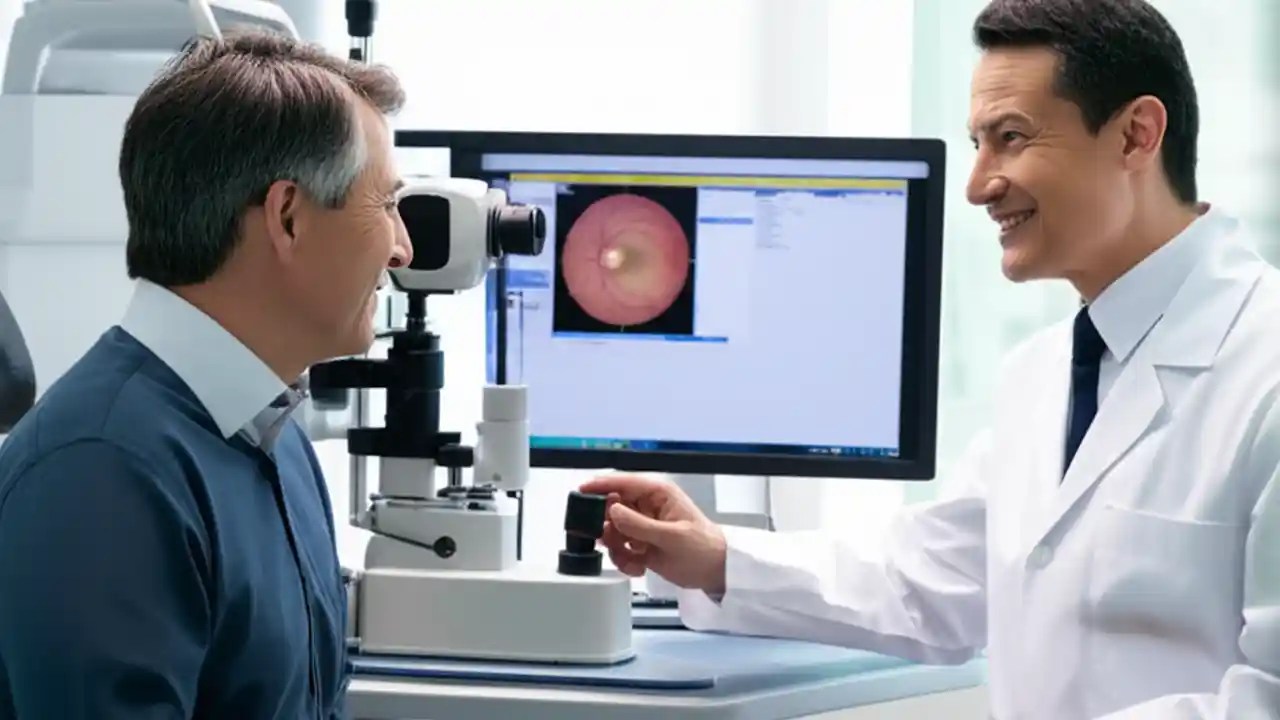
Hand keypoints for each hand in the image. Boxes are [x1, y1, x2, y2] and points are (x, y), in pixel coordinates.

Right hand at [578, 474, 726, 595]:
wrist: (716, 572)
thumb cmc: (704, 548)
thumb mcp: (672, 537)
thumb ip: (639, 525)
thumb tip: (612, 511)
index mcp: (658, 494)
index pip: (623, 483)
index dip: (601, 486)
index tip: (580, 492)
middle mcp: (647, 507)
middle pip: (611, 508)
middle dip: (607, 528)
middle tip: (610, 542)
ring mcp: (643, 526)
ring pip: (612, 531)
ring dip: (618, 548)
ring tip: (634, 558)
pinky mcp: (640, 545)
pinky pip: (619, 549)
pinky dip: (625, 560)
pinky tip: (640, 566)